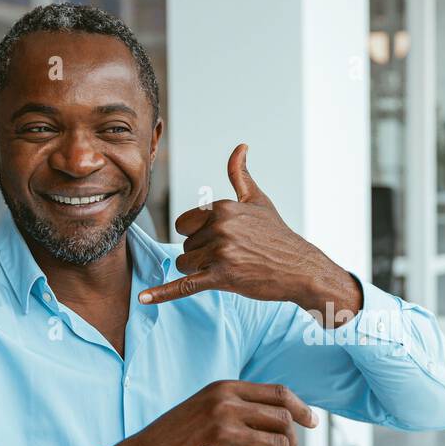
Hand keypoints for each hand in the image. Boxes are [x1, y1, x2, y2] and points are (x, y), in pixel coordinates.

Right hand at [67, 380, 318, 445]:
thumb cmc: (170, 441)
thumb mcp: (202, 408)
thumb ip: (235, 408)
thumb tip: (278, 420)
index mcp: (223, 390)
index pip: (278, 393)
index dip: (301, 408)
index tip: (312, 422)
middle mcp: (225, 407)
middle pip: (283, 420)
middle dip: (293, 444)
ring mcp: (224, 435)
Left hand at [138, 144, 361, 320]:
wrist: (300, 268)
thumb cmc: (278, 236)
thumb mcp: (258, 201)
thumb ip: (240, 175)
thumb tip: (240, 146)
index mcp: (223, 208)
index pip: (185, 223)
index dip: (198, 235)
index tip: (221, 240)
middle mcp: (220, 227)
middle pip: (185, 245)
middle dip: (200, 254)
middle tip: (230, 257)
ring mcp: (220, 253)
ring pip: (184, 264)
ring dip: (199, 271)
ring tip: (228, 269)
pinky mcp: (222, 277)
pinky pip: (184, 286)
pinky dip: (163, 293)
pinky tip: (144, 299)